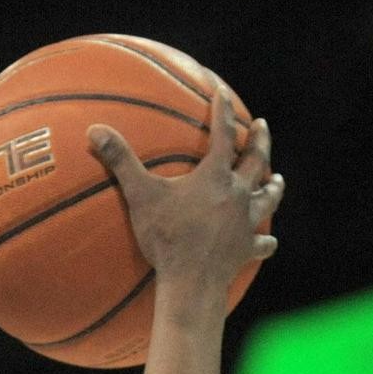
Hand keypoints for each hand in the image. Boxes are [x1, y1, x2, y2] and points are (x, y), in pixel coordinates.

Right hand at [87, 90, 281, 294]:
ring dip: (274, 186)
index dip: (223, 110)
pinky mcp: (248, 249)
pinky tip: (269, 241)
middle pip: (256, 161)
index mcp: (215, 176)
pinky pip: (263, 243)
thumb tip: (95, 130)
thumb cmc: (167, 237)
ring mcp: (246, 223)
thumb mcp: (141, 196)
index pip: (222, 133)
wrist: (192, 282)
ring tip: (278, 178)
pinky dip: (266, 241)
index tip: (223, 91)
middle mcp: (237, 194)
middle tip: (262, 126)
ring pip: (268, 198)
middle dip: (259, 141)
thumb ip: (121, 162)